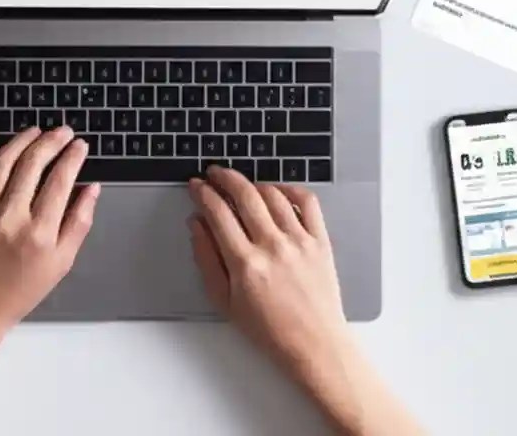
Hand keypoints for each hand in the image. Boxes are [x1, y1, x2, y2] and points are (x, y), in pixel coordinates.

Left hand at [0, 126, 99, 334]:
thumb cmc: (19, 290)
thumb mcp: (61, 263)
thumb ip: (79, 223)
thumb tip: (92, 189)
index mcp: (39, 232)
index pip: (60, 181)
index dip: (72, 157)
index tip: (80, 146)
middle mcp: (10, 217)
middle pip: (33, 164)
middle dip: (51, 141)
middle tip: (63, 132)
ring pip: (3, 162)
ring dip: (21, 140)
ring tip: (36, 130)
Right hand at [187, 167, 346, 388]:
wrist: (313, 343)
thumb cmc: (268, 328)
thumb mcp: (224, 301)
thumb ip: (206, 259)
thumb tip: (196, 224)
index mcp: (245, 263)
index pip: (218, 213)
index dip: (203, 193)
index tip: (197, 185)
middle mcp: (272, 247)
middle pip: (244, 195)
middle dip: (224, 177)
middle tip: (214, 173)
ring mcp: (299, 241)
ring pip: (273, 194)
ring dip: (253, 184)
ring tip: (243, 186)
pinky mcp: (320, 241)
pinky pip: (307, 202)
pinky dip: (290, 189)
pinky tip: (278, 191)